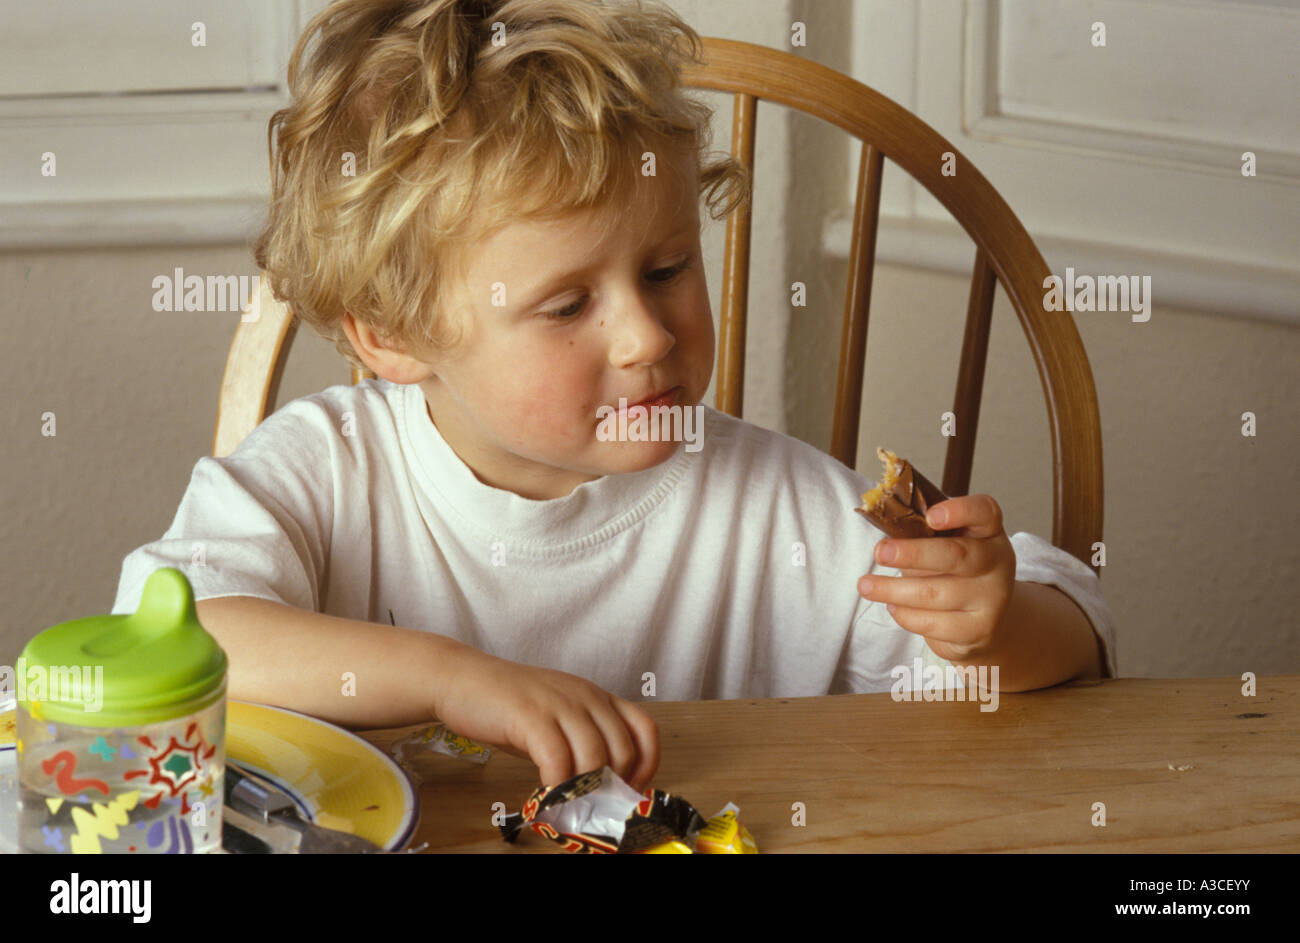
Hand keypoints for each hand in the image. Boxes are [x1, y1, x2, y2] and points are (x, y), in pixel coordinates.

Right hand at [429, 646, 658, 789]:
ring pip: (594, 757)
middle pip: (623, 750)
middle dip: (613, 787)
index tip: (629, 791)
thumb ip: (583, 743)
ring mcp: (559, 704)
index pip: (646, 730)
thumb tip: (603, 788)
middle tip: (593, 807)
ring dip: (585, 790)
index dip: (647, 766)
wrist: (463, 680)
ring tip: (569, 807)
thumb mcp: (559, 718)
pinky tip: (546, 795)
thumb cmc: (510, 706)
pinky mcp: (531, 716)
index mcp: (598, 697)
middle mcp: (586, 697)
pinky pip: (558, 760)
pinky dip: (557, 786)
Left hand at [857, 495, 1015, 662]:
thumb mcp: (946, 544)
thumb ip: (922, 532)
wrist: (984, 619)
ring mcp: (992, 599)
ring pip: (935, 594)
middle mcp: (997, 563)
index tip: (931, 516)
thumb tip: (883, 526)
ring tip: (866, 585)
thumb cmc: (954, 571)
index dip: (960, 511)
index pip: (984, 512)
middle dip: (913, 554)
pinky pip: (933, 623)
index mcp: (988, 531)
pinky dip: (905, 615)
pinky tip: (892, 606)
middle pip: (956, 555)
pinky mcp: (979, 630)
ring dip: (893, 590)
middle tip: (880, 552)